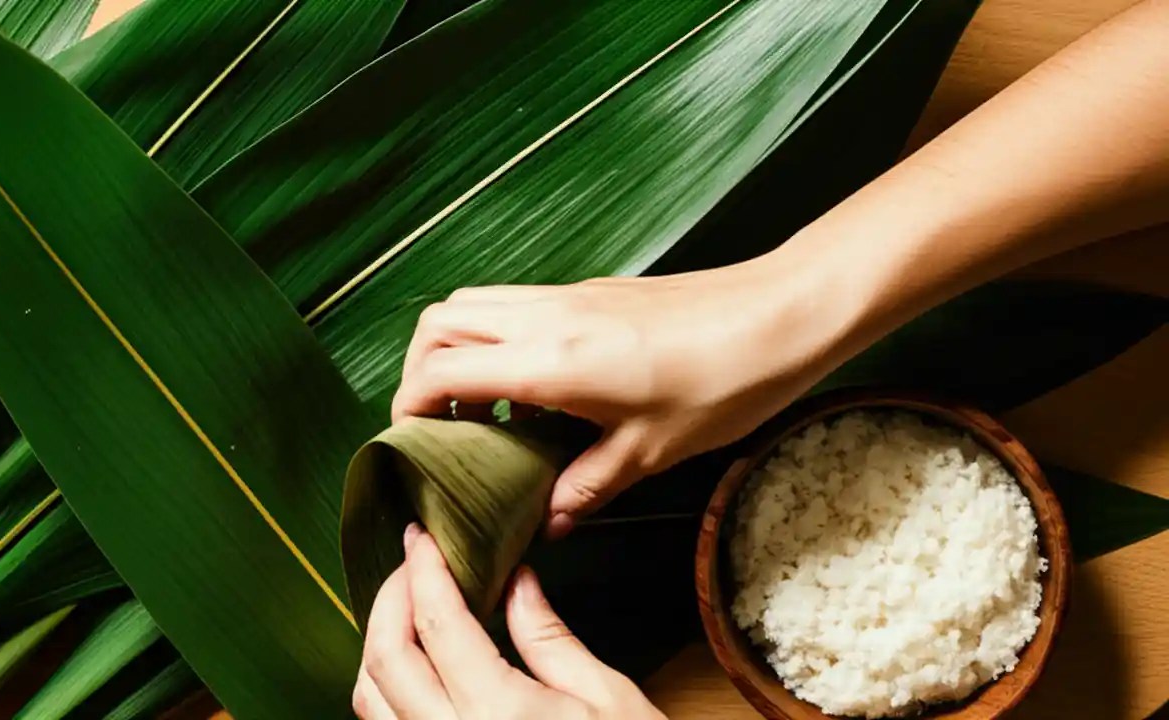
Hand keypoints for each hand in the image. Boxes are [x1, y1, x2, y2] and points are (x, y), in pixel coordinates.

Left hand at [354, 524, 664, 719]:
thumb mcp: (608, 700)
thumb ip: (549, 638)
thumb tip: (516, 581)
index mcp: (499, 714)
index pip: (436, 623)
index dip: (424, 570)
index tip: (423, 535)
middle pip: (384, 657)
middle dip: (390, 597)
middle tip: (415, 562)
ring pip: (369, 701)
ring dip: (380, 644)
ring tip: (410, 608)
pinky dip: (386, 691)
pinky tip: (417, 668)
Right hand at [392, 251, 855, 534]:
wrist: (783, 312)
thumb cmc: (725, 381)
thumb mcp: (651, 452)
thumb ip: (586, 487)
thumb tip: (548, 521)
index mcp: (552, 360)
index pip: (442, 369)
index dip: (409, 407)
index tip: (411, 444)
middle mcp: (547, 317)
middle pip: (440, 321)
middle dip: (420, 371)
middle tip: (440, 426)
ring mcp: (568, 296)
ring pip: (475, 304)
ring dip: (457, 350)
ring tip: (483, 410)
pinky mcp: (591, 291)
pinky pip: (516, 305)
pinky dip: (499, 339)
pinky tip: (534, 389)